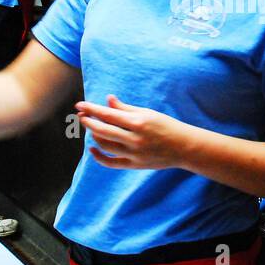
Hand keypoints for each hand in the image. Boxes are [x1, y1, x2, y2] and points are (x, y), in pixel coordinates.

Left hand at [75, 95, 194, 169]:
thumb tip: (108, 100)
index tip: (79, 105)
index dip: (91, 109)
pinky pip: (111, 162)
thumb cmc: (166, 126)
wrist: (184, 147)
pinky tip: (93, 148)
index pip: (108, 114)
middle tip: (80, 115)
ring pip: (105, 145)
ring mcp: (134, 154)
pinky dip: (99, 156)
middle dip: (88, 122)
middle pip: (103, 130)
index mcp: (138, 122)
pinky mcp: (134, 165)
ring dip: (94, 135)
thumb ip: (125, 108)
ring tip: (91, 127)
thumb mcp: (147, 113)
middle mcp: (134, 139)